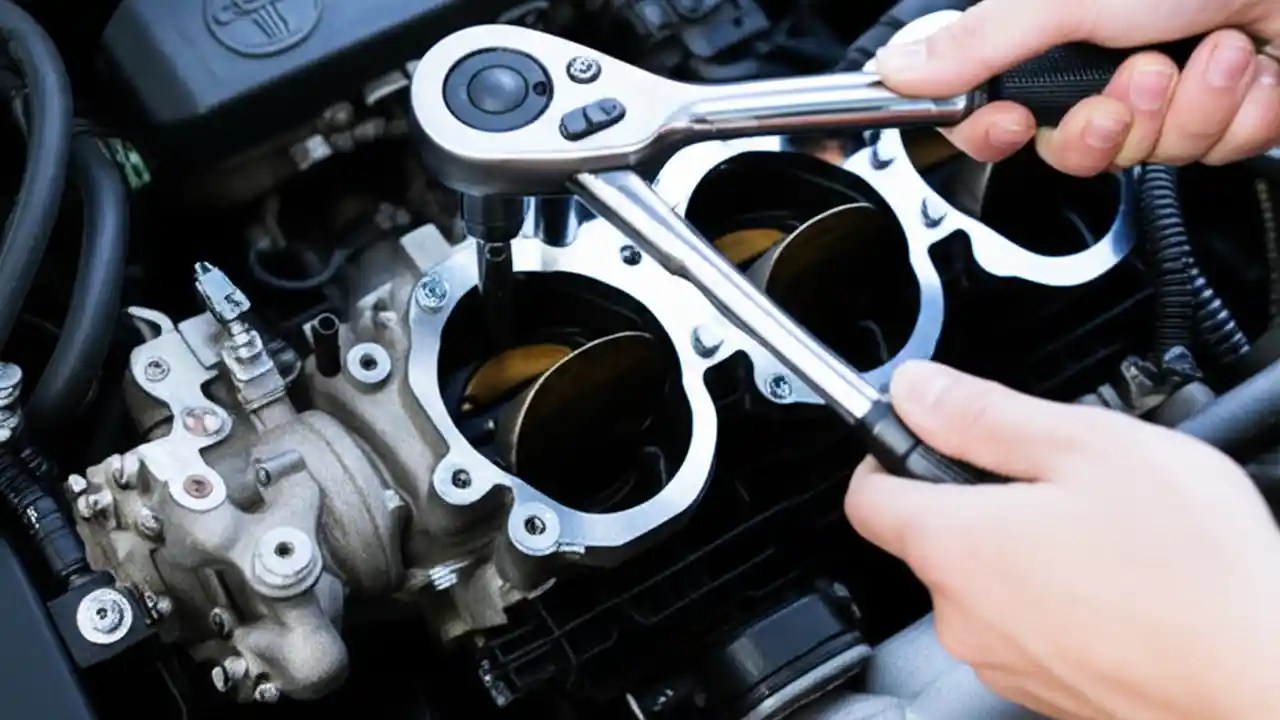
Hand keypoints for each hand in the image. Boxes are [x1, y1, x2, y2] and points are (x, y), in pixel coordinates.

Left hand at [846, 360, 1279, 718]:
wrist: (1263, 679)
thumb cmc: (1192, 568)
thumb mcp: (1086, 446)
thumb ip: (982, 414)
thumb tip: (915, 390)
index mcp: (954, 544)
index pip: (867, 495)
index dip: (888, 454)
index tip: (925, 435)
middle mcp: (960, 614)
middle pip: (931, 537)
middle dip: (977, 499)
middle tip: (1055, 479)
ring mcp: (1001, 661)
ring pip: (983, 584)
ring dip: (1021, 551)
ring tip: (1102, 535)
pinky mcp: (1044, 692)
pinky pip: (1024, 628)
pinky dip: (1054, 600)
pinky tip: (1117, 584)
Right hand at [875, 0, 1279, 175]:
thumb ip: (982, 41)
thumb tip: (896, 68)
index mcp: (1057, 41)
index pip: (990, 113)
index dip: (993, 131)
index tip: (1009, 122)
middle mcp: (1106, 69)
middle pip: (1069, 150)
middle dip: (1114, 119)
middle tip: (1142, 72)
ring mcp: (1169, 95)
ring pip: (1147, 155)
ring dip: (1189, 106)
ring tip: (1212, 51)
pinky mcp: (1228, 115)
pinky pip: (1213, 153)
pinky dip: (1238, 110)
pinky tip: (1248, 66)